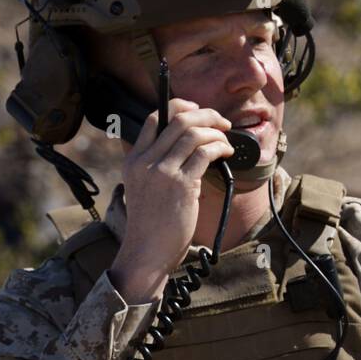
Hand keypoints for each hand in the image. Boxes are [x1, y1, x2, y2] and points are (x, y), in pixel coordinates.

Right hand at [108, 97, 234, 301]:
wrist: (147, 253)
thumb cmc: (152, 225)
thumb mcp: (144, 188)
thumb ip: (157, 166)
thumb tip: (189, 146)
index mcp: (133, 160)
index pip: (154, 118)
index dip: (179, 107)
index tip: (197, 111)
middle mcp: (145, 161)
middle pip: (178, 119)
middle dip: (206, 115)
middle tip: (221, 122)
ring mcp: (162, 172)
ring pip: (194, 133)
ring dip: (216, 132)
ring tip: (226, 140)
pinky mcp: (181, 185)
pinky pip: (206, 153)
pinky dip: (220, 147)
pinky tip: (227, 153)